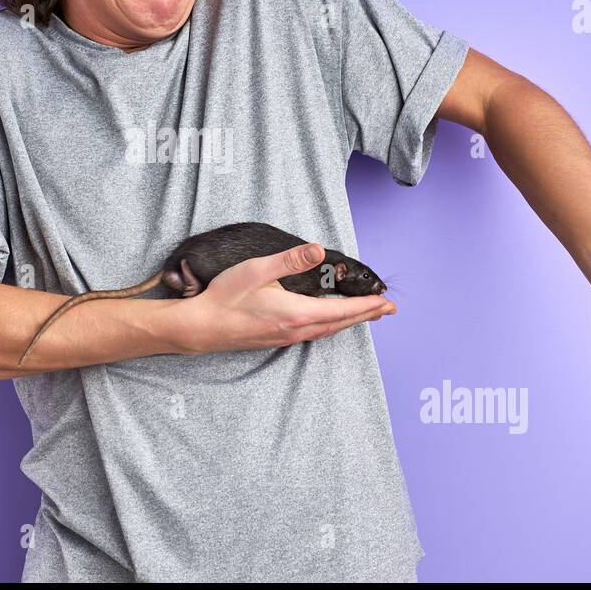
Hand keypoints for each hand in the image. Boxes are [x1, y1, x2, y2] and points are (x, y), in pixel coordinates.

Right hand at [172, 243, 396, 354]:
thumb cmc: (226, 297)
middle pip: (340, 324)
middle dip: (366, 315)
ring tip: (366, 315)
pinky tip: (329, 322)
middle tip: (388, 309)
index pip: (342, 311)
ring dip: (350, 321)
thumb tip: (318, 250)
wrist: (202, 327)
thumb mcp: (257, 270)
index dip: (367, 306)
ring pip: (328, 330)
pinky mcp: (277, 339)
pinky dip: (332, 326)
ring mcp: (287, 337)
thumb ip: (290, 259)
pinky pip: (315, 333)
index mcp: (297, 313)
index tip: (386, 303)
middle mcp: (297, 330)